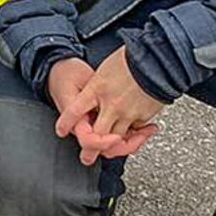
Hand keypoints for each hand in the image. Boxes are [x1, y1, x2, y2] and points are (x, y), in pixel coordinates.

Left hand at [69, 48, 164, 164]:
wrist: (155, 58)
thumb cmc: (129, 59)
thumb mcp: (104, 70)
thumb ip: (96, 89)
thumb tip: (88, 100)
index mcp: (96, 89)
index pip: (74, 111)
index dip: (65, 123)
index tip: (61, 130)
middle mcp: (111, 104)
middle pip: (96, 135)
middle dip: (91, 149)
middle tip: (87, 157)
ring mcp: (127, 112)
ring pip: (116, 139)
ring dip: (112, 146)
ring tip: (108, 151)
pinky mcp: (142, 117)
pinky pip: (134, 132)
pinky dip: (132, 135)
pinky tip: (132, 134)